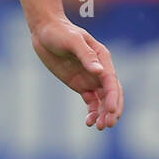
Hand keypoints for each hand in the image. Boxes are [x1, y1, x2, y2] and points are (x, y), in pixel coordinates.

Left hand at [30, 16, 123, 130]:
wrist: (45, 31)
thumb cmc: (60, 32)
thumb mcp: (72, 41)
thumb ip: (86, 56)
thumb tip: (99, 72)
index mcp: (103, 58)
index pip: (112, 82)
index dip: (113, 97)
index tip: (111, 111)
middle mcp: (100, 70)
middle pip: (112, 94)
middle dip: (112, 110)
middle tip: (107, 125)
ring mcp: (91, 78)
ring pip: (103, 100)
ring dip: (103, 114)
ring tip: (99, 127)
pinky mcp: (80, 84)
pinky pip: (91, 102)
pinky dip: (92, 112)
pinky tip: (88, 122)